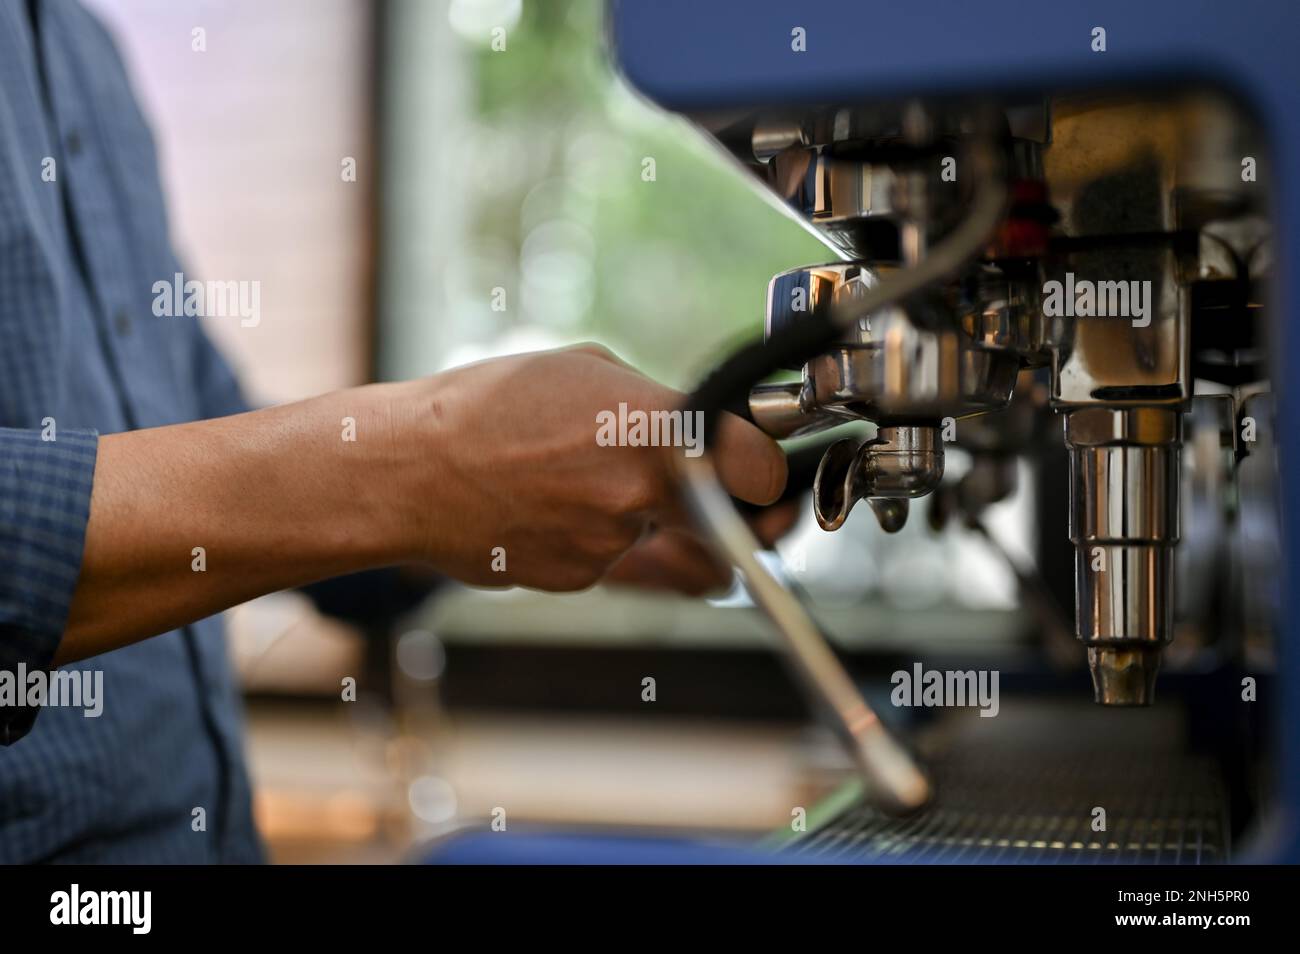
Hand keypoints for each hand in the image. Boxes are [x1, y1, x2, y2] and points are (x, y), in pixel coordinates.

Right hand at [387, 344, 786, 590]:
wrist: (410, 473)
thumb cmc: (487, 408)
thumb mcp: (585, 371)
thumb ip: (653, 403)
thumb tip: (691, 425)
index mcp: (649, 429)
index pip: (753, 464)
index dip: (770, 474)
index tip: (774, 477)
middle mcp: (639, 494)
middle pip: (723, 516)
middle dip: (735, 513)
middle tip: (729, 503)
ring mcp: (610, 544)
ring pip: (656, 534)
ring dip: (639, 514)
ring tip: (576, 479)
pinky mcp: (581, 578)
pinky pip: (612, 557)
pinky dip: (593, 535)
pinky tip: (547, 504)